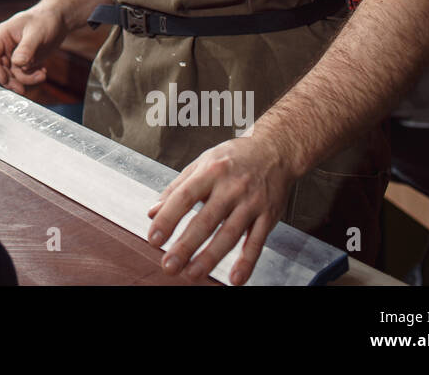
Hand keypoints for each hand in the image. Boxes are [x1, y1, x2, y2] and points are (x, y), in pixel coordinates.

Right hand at [0, 3, 67, 94]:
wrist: (59, 19)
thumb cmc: (45, 20)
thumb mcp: (36, 33)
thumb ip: (26, 48)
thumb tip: (17, 63)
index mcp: (2, 35)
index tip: (4, 79)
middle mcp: (6, 46)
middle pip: (0, 68)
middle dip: (11, 80)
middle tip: (22, 89)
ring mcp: (15, 55)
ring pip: (13, 74)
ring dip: (26, 79)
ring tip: (42, 75)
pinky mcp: (25, 62)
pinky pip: (24, 75)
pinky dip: (32, 77)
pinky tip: (43, 71)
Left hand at [145, 133, 293, 285]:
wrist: (276, 150)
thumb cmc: (235, 157)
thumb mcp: (202, 163)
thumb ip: (176, 188)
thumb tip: (152, 212)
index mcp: (211, 171)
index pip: (184, 197)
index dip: (167, 219)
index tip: (154, 238)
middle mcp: (232, 187)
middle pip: (206, 220)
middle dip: (186, 245)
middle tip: (169, 265)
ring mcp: (252, 202)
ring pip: (229, 234)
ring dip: (210, 257)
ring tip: (193, 273)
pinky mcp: (269, 216)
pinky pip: (257, 242)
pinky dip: (247, 262)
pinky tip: (235, 278)